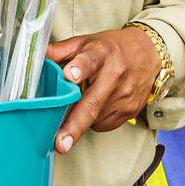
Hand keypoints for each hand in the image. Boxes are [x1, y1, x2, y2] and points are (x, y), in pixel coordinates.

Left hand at [45, 27, 160, 152]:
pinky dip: (96, 120)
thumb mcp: (85, 42)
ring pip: (94, 119)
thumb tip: (35, 57)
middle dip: (75, 125)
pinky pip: (104, 124)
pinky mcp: (131, 110)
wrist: (148, 53)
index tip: (69, 76)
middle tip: (61, 143)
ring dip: (81, 118)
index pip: (88, 61)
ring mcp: (125, 96)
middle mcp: (115, 75)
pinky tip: (99, 104)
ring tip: (84, 100)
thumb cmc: (111, 48)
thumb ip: (60, 50)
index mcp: (100, 54)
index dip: (78, 69)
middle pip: (92, 103)